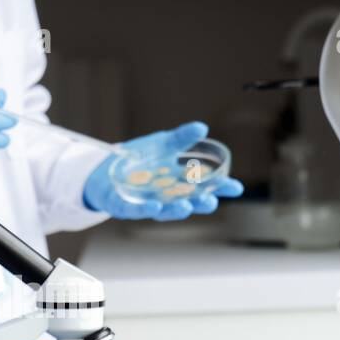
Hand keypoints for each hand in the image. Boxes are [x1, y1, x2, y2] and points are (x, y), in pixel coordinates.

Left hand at [82, 121, 244, 219]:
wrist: (104, 169)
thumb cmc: (137, 160)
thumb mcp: (161, 144)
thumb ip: (180, 138)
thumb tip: (201, 127)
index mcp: (179, 182)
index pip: (204, 186)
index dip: (220, 188)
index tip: (236, 188)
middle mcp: (167, 197)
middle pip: (189, 203)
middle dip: (200, 204)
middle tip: (210, 201)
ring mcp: (149, 203)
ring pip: (166, 211)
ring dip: (177, 210)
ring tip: (185, 206)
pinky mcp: (128, 207)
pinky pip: (139, 211)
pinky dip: (147, 210)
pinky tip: (155, 206)